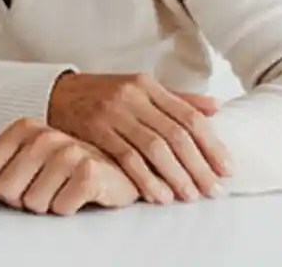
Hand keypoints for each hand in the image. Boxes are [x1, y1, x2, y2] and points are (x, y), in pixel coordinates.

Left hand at [0, 119, 139, 215]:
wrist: (118, 169)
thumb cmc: (69, 168)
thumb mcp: (26, 168)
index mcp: (23, 128)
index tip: (16, 182)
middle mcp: (44, 136)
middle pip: (5, 189)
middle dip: (21, 199)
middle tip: (42, 188)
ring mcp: (68, 151)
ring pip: (32, 203)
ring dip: (47, 205)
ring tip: (61, 190)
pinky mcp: (90, 172)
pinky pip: (60, 209)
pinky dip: (66, 209)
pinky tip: (77, 195)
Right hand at [48, 73, 230, 201]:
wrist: (55, 93)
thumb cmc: (102, 94)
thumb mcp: (138, 88)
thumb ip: (176, 99)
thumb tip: (217, 108)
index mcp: (148, 85)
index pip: (189, 117)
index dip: (212, 145)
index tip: (226, 169)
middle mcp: (132, 96)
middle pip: (175, 134)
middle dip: (198, 166)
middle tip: (213, 190)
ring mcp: (112, 113)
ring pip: (154, 147)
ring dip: (176, 175)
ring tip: (190, 196)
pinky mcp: (95, 130)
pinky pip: (126, 157)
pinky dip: (145, 177)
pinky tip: (158, 194)